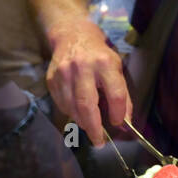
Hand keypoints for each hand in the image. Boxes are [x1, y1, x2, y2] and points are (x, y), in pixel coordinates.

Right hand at [46, 27, 130, 145]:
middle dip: (94, 128)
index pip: (114, 94)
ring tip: (90, 126)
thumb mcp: (116, 68)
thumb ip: (122, 96)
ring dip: (82, 122)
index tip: (118, 124)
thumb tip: (126, 124)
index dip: (118, 113)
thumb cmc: (99, 55)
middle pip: (87, 105)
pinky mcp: (51, 78)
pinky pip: (61, 104)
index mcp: (104, 64)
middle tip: (99, 142)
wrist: (72, 35)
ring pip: (72, 107)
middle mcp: (82, 67)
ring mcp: (64, 73)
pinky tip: (78, 112)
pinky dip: (71, 113)